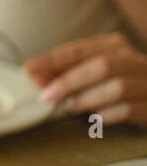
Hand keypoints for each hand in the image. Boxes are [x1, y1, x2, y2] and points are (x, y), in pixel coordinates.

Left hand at [24, 32, 146, 125]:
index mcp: (116, 47)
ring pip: (117, 87)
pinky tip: (95, 119)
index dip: (52, 59)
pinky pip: (129, 109)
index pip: (80, 49)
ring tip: (69, 107)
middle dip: (69, 81)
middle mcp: (136, 61)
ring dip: (87, 98)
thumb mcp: (94, 73)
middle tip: (46, 96)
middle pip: (101, 66)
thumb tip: (35, 75)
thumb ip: (67, 72)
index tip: (29, 69)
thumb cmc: (119, 85)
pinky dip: (107, 115)